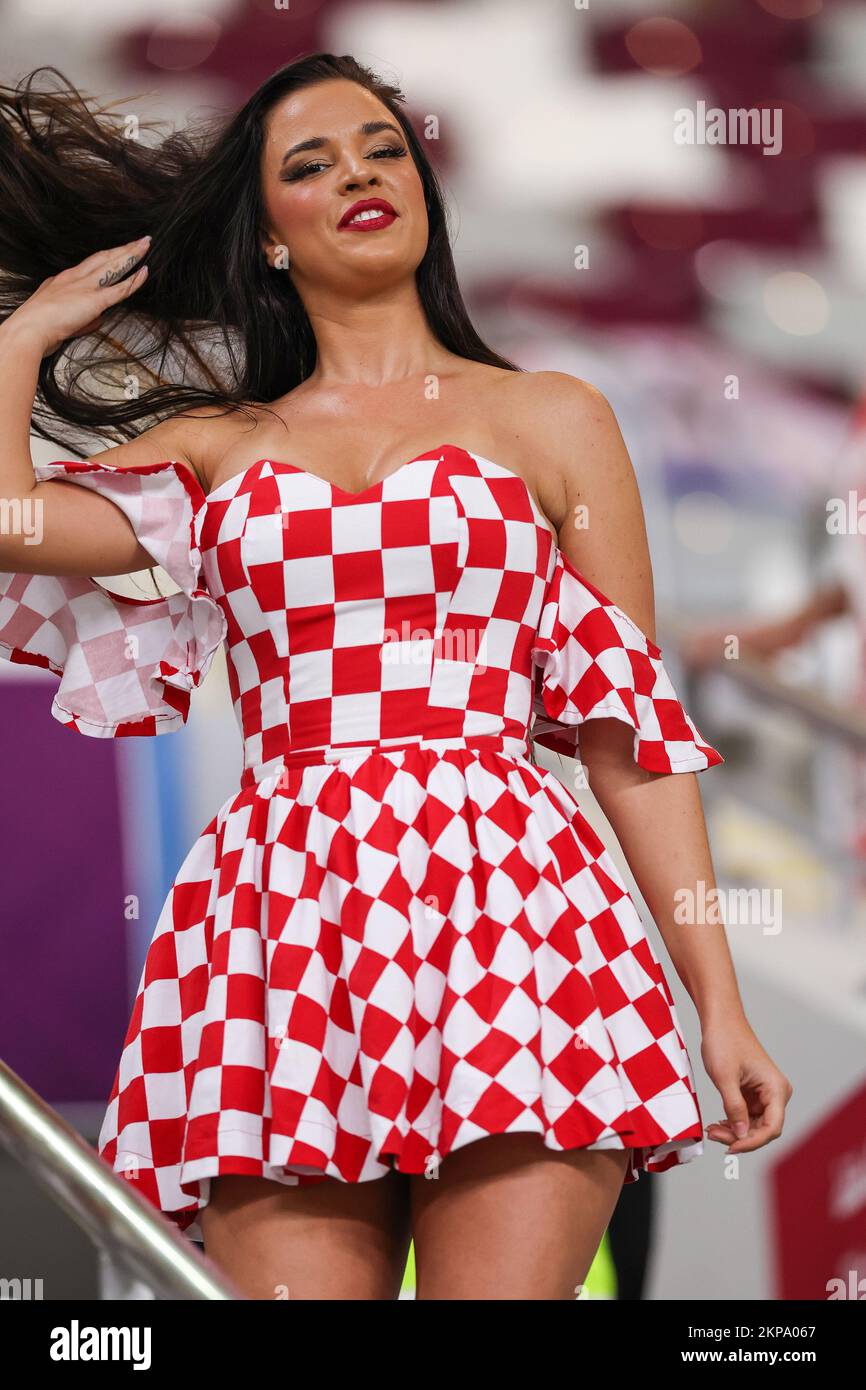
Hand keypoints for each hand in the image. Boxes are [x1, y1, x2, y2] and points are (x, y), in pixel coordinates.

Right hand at [2, 235, 150, 357]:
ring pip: (114, 266)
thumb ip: (83, 317)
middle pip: (104, 257)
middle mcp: (75, 277)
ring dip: (131, 254)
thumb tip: (97, 319)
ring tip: (145, 245)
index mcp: (64, 279)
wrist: (30, 329)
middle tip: (139, 240)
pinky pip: (120, 289)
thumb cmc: (40, 327)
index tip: (117, 250)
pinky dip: (134, 281)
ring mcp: (86, 287)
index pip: (91, 263)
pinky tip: (144, 271)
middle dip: (123, 248)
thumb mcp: (60, 313)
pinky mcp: (94, 300)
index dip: (107, 255)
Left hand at [700, 1015, 792, 1156]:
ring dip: (734, 1131)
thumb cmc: (724, 1041)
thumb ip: (734, 1108)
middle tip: (714, 1135)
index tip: (731, 1147)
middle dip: (739, 1136)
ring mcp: (765, 1094)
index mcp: (776, 1088)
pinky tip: (718, 1123)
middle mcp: (776, 1093)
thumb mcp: (725, 1077)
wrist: (720, 1020)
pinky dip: (733, 1122)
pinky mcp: (754, 1093)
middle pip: (763, 1129)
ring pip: (754, 1125)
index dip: (752, 1142)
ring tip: (712, 1130)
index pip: (772, 1128)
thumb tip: (741, 1135)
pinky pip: (747, 1116)